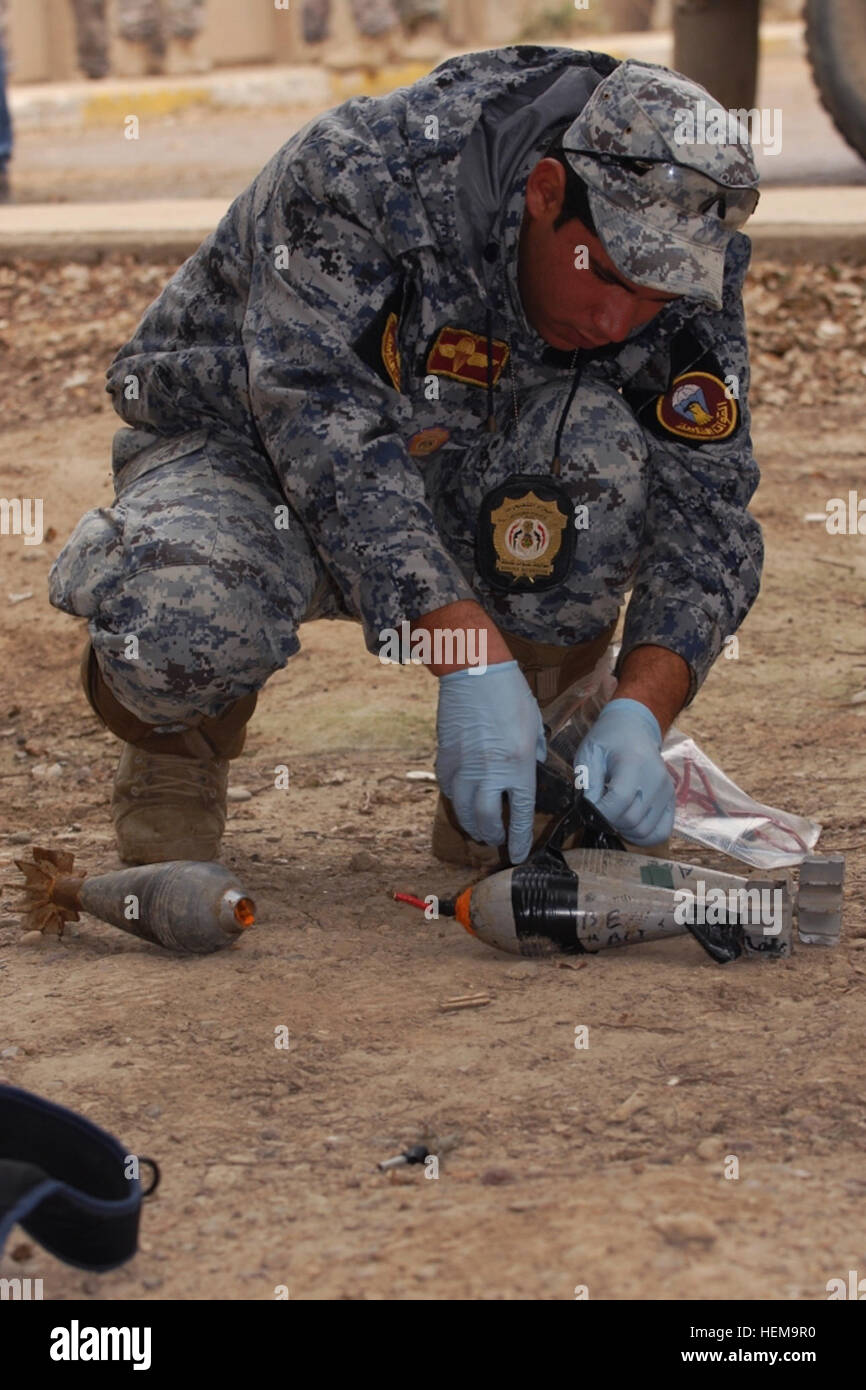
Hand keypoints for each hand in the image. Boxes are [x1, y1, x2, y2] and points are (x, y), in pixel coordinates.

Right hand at [436, 660, 545, 862]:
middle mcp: (489, 771)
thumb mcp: (533, 724)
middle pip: (485, 819)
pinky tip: (462, 800)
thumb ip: (534, 750)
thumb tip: (534, 763)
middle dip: (491, 835)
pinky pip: (448, 789)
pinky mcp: (444, 757)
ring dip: (471, 824)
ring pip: (463, 810)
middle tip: (496, 839)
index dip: (518, 839)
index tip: (517, 855)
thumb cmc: (509, 694)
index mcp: (518, 765)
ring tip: (478, 829)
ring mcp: (463, 766)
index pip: (518, 814)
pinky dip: (455, 800)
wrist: (474, 672)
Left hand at [575, 698, 674, 845]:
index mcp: (634, 763)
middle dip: (610, 822)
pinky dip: (644, 836)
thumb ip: (588, 782)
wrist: (634, 728)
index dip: (600, 813)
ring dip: (625, 830)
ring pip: (645, 831)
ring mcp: (667, 791)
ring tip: (614, 814)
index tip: (588, 809)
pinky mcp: (672, 800)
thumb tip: (590, 810)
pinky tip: (629, 825)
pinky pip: (662, 832)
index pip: (619, 801)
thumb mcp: (590, 753)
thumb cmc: (608, 740)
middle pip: (632, 820)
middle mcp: (656, 779)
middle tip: (599, 810)